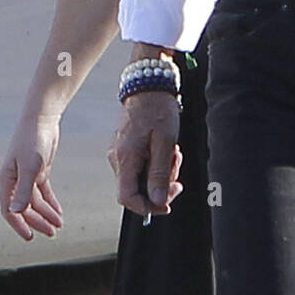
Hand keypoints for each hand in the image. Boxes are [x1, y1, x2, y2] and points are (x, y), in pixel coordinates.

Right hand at [0, 114, 64, 240]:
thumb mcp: (30, 166)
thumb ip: (24, 190)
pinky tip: (58, 212)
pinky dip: (50, 203)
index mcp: (7, 180)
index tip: (30, 237)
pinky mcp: (39, 171)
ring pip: (35, 201)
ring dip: (46, 214)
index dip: (18, 225)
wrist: (42, 118)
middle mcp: (15, 180)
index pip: (9, 210)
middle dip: (37, 221)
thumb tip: (16, 212)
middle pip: (25, 208)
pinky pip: (43, 192)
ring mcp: (27, 176)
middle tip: (52, 233)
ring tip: (58, 225)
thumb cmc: (32, 139)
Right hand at [107, 90, 183, 216]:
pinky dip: (156, 164)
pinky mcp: (126, 150)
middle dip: (160, 185)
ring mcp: (120, 155)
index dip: (147, 207)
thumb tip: (157, 200)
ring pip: (141, 179)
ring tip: (173, 153)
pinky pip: (141, 167)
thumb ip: (160, 173)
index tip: (166, 204)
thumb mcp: (165, 142)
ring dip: (161, 172)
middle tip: (177, 170)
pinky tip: (166, 151)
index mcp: (125, 158)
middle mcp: (117, 159)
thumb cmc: (158, 110)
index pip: (127, 198)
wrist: (148, 87)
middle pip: (137, 190)